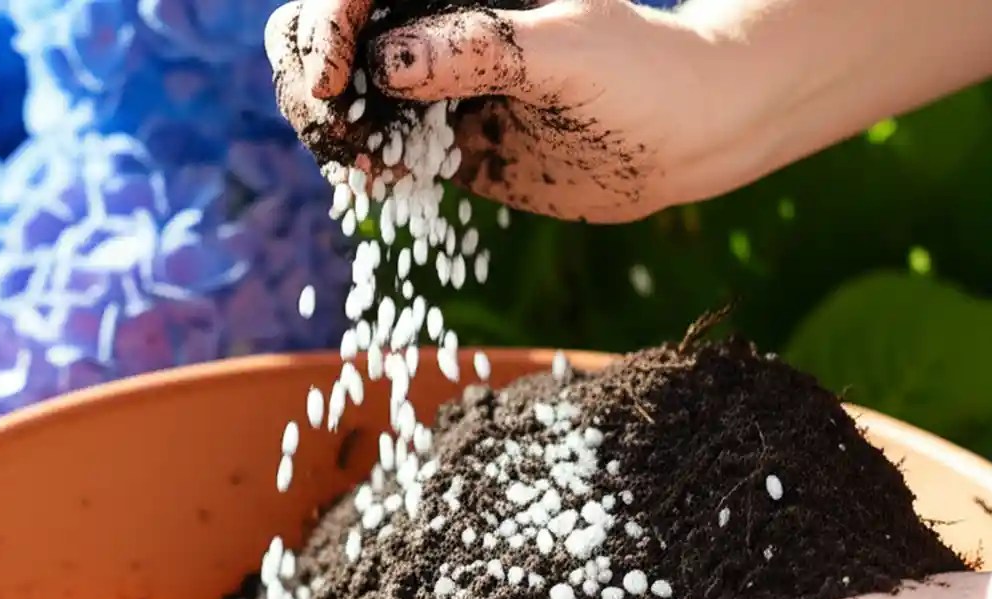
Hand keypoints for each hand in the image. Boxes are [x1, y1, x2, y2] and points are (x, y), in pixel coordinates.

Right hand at [264, 0, 774, 222]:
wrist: (686, 139)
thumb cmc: (645, 73)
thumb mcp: (569, 50)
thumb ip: (483, 50)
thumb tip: (388, 64)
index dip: (322, 29)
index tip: (332, 82)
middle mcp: (432, 27)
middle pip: (319, 34)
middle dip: (306, 75)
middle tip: (334, 124)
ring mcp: (432, 86)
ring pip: (339, 96)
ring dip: (328, 127)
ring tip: (363, 162)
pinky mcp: (443, 141)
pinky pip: (377, 149)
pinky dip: (363, 163)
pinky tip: (385, 179)